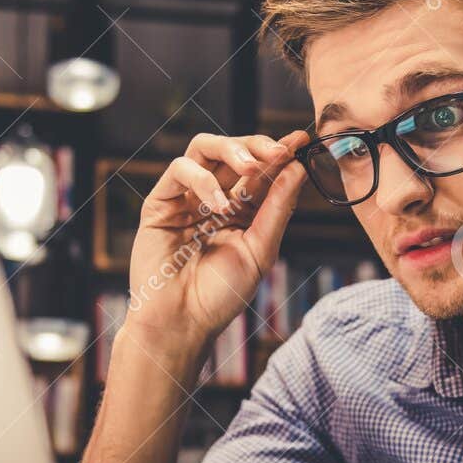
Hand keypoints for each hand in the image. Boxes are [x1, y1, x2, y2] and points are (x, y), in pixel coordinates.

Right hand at [124, 131, 308, 358]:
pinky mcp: (161, 202)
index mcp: (241, 210)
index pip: (261, 171)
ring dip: (232, 151)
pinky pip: (180, 171)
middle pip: (234, 151)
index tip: (302, 140)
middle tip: (279, 151)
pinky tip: (220, 205)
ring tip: (252, 167)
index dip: (280, 153)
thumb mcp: (260, 250)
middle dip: (258, 145)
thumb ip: (277, 208)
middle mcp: (214, 198)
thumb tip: (298, 168)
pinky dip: (204, 180)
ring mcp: (186, 198)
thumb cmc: (221, 295)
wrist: (183, 322)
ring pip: (204, 149)